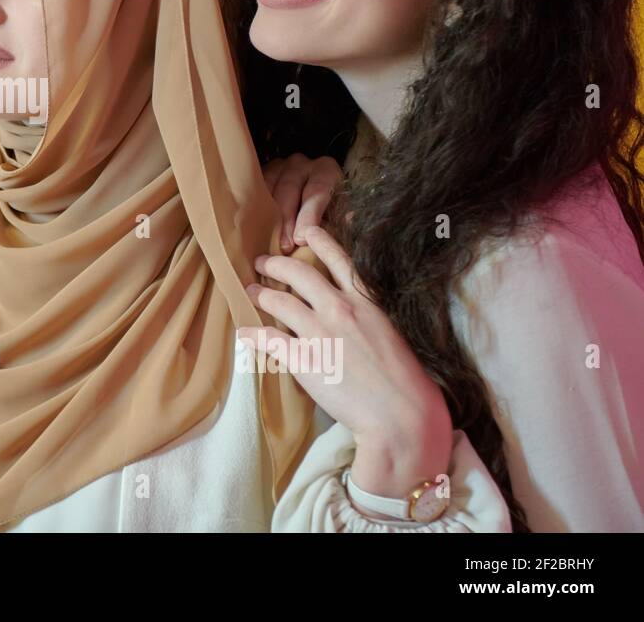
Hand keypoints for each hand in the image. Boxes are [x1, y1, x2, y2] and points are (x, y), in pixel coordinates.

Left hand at [237, 224, 453, 497]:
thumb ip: (368, 315)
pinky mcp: (303, 359)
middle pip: (298, 273)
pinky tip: (244, 333)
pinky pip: (268, 340)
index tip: (304, 232)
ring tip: (250, 292)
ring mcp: (319, 332)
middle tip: (262, 263)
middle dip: (276, 264)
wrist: (402, 416)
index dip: (318, 241)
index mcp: (366, 301)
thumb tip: (349, 311)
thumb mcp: (392, 332)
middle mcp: (340, 309)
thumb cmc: (405, 381)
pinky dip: (253, 334)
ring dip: (260, 294)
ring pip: (279, 301)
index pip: (338, 259)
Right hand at [262, 153, 342, 252]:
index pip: (316, 190)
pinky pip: (254, 189)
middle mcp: (301, 164)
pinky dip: (254, 208)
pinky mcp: (262, 173)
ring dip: (266, 216)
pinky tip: (254, 228)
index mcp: (325, 170)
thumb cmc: (329, 208)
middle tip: (284, 247)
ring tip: (268, 242)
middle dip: (286, 219)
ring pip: (269, 188)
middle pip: (290, 188)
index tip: (302, 239)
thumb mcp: (340, 211)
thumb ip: (343, 216)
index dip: (309, 215)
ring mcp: (279, 166)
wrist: (314, 196)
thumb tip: (350, 220)